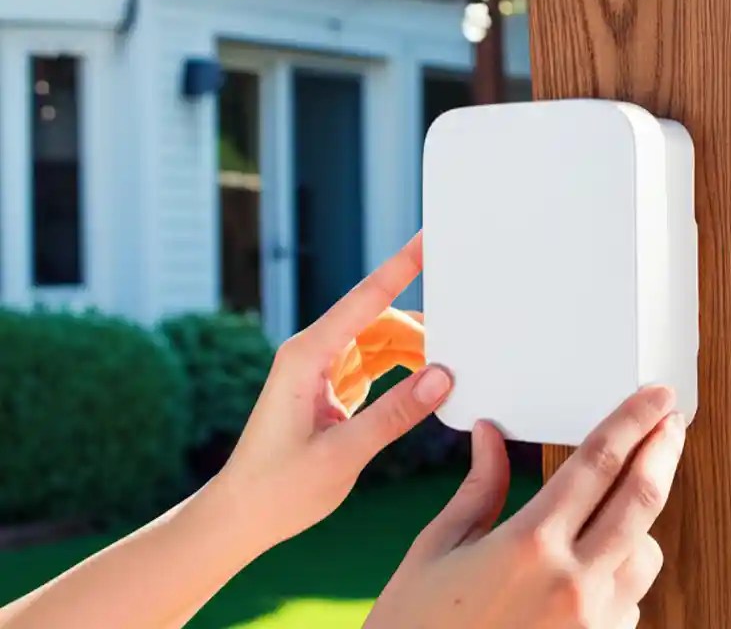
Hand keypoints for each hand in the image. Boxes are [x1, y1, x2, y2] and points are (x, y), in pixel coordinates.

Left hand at [211, 232, 449, 550]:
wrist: (240, 517)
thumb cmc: (278, 488)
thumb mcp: (343, 453)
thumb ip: (395, 413)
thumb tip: (443, 377)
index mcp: (306, 356)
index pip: (365, 300)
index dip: (400, 267)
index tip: (427, 239)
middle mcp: (311, 354)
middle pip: (380, 320)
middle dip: (422, 328)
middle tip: (464, 338)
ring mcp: (320, 370)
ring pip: (381, 343)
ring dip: (416, 353)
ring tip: (451, 368)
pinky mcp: (329, 390)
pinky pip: (375, 366)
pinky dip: (404, 373)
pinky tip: (428, 385)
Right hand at [365, 386, 685, 628]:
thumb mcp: (435, 552)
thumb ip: (478, 489)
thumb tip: (489, 434)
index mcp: (528, 544)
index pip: (599, 461)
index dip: (634, 419)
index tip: (656, 396)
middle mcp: (573, 583)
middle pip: (641, 498)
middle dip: (663, 451)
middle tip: (672, 422)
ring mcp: (594, 623)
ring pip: (647, 553)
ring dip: (637, 526)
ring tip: (609, 515)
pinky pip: (631, 602)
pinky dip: (618, 580)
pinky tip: (585, 578)